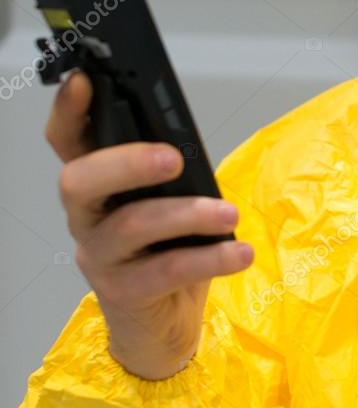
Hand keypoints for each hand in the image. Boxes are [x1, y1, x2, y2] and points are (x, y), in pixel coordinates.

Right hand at [46, 70, 253, 379]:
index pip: (68, 141)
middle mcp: (87, 217)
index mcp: (100, 186)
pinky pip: (164, 270)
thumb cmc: (171, 252)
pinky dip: (208, 258)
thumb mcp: (173, 203)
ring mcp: (99, 256)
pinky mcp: (123, 292)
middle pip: (80, 180)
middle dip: (127, 162)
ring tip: (229, 215)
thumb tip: (189, 146)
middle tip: (174, 159)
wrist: (165, 326)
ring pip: (130, 224)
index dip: (69, 111)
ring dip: (188, 214)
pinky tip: (239, 253)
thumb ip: (172, 175)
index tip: (85, 81)